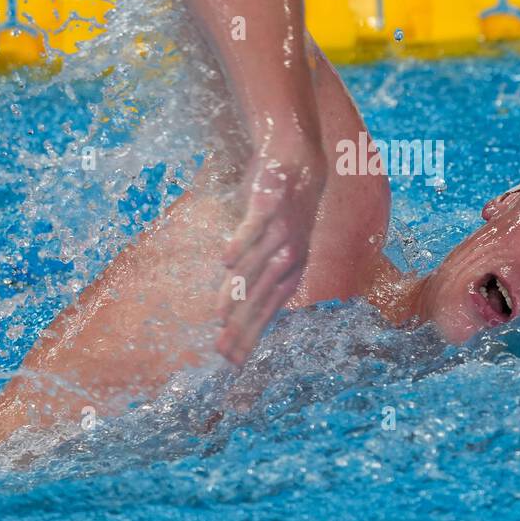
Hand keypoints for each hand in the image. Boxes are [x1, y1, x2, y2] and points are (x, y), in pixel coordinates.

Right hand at [215, 139, 325, 364]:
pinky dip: (240, 245)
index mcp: (293, 268)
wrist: (299, 160)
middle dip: (242, 328)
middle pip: (262, 298)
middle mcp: (290, 254)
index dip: (251, 335)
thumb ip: (260, 268)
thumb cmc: (282, 206)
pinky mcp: (268, 205)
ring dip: (236, 294)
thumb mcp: (278, 242)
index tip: (234, 360)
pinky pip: (252, 229)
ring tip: (219, 319)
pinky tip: (223, 263)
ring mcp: (280, 230)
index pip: (269, 309)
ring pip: (255, 269)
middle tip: (223, 352)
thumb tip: (235, 292)